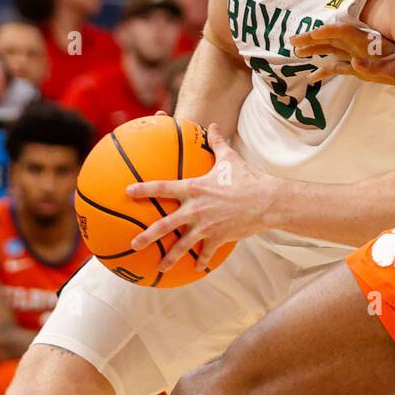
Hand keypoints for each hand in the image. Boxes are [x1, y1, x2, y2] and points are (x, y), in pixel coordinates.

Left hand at [126, 125, 273, 273]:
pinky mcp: (218, 237)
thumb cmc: (247, 177)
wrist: (267, 200)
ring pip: (183, 245)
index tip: (128, 192)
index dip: (144, 189)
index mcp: (195, 188)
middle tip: (134, 242)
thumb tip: (214, 126)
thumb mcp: (230, 159)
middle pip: (165, 225)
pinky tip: (196, 269)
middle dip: (147, 235)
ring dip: (170, 258)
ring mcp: (206, 226)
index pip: (163, 188)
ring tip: (159, 267)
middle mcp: (196, 209)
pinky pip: (207, 252)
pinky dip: (201, 261)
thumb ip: (218, 143)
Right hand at [290, 22, 394, 84]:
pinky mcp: (356, 67)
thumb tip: (355, 63)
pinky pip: (337, 67)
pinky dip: (324, 70)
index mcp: (367, 43)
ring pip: (330, 50)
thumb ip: (373, 68)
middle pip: (332, 39)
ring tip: (296, 50)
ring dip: (314, 49)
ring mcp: (356, 55)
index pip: (344, 32)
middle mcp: (358, 46)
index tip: (314, 33)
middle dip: (312, 38)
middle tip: (292, 40)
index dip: (328, 31)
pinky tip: (311, 77)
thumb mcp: (391, 69)